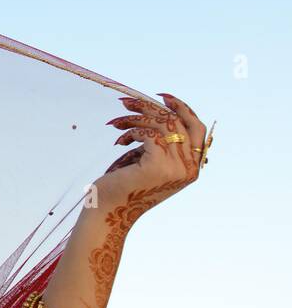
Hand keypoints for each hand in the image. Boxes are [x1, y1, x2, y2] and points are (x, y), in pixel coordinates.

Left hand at [93, 92, 210, 216]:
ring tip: (116, 123)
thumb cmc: (124, 185)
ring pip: (162, 125)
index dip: (183, 109)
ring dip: (135, 118)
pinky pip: (149, 133)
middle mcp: (190, 169)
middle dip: (151, 107)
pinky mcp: (158, 166)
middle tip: (126, 102)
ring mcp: (176, 169)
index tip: (162, 97)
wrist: (108, 210)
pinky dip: (132, 131)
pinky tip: (119, 141)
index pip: (198, 130)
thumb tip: (160, 111)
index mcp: (192, 168)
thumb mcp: (148, 161)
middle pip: (178, 123)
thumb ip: (161, 143)